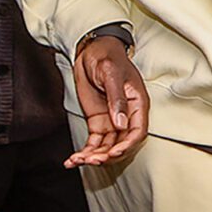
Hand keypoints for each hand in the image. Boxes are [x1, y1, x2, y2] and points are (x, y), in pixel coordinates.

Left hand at [68, 36, 148, 167]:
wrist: (91, 51)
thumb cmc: (107, 57)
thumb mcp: (112, 74)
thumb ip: (117, 99)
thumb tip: (121, 123)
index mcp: (137, 104)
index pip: (137, 132)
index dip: (127, 146)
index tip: (112, 153)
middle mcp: (126, 116)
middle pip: (122, 143)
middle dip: (107, 155)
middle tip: (91, 160)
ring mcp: (112, 120)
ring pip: (107, 146)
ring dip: (94, 156)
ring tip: (78, 160)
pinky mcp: (98, 122)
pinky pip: (94, 142)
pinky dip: (85, 152)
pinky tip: (73, 159)